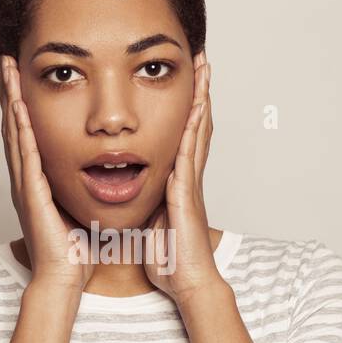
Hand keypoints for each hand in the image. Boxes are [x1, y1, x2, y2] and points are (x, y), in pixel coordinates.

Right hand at [0, 55, 94, 291]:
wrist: (63, 278)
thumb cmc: (72, 250)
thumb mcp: (77, 207)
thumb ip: (79, 187)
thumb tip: (95, 172)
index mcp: (37, 180)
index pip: (27, 132)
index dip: (22, 102)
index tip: (22, 74)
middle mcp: (25, 178)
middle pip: (13, 125)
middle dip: (9, 91)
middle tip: (6, 60)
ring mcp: (25, 185)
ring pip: (14, 133)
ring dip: (10, 99)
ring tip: (7, 70)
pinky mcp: (32, 194)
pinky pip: (26, 155)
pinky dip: (21, 129)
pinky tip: (18, 108)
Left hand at [143, 51, 220, 304]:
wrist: (186, 281)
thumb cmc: (169, 258)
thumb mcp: (152, 222)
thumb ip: (148, 204)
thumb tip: (137, 197)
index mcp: (176, 182)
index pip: (182, 135)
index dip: (186, 108)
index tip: (186, 81)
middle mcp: (186, 176)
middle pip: (196, 124)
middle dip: (200, 92)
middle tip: (203, 61)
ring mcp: (188, 182)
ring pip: (198, 131)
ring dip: (202, 99)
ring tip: (204, 70)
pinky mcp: (184, 192)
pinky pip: (188, 153)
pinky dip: (194, 129)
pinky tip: (195, 108)